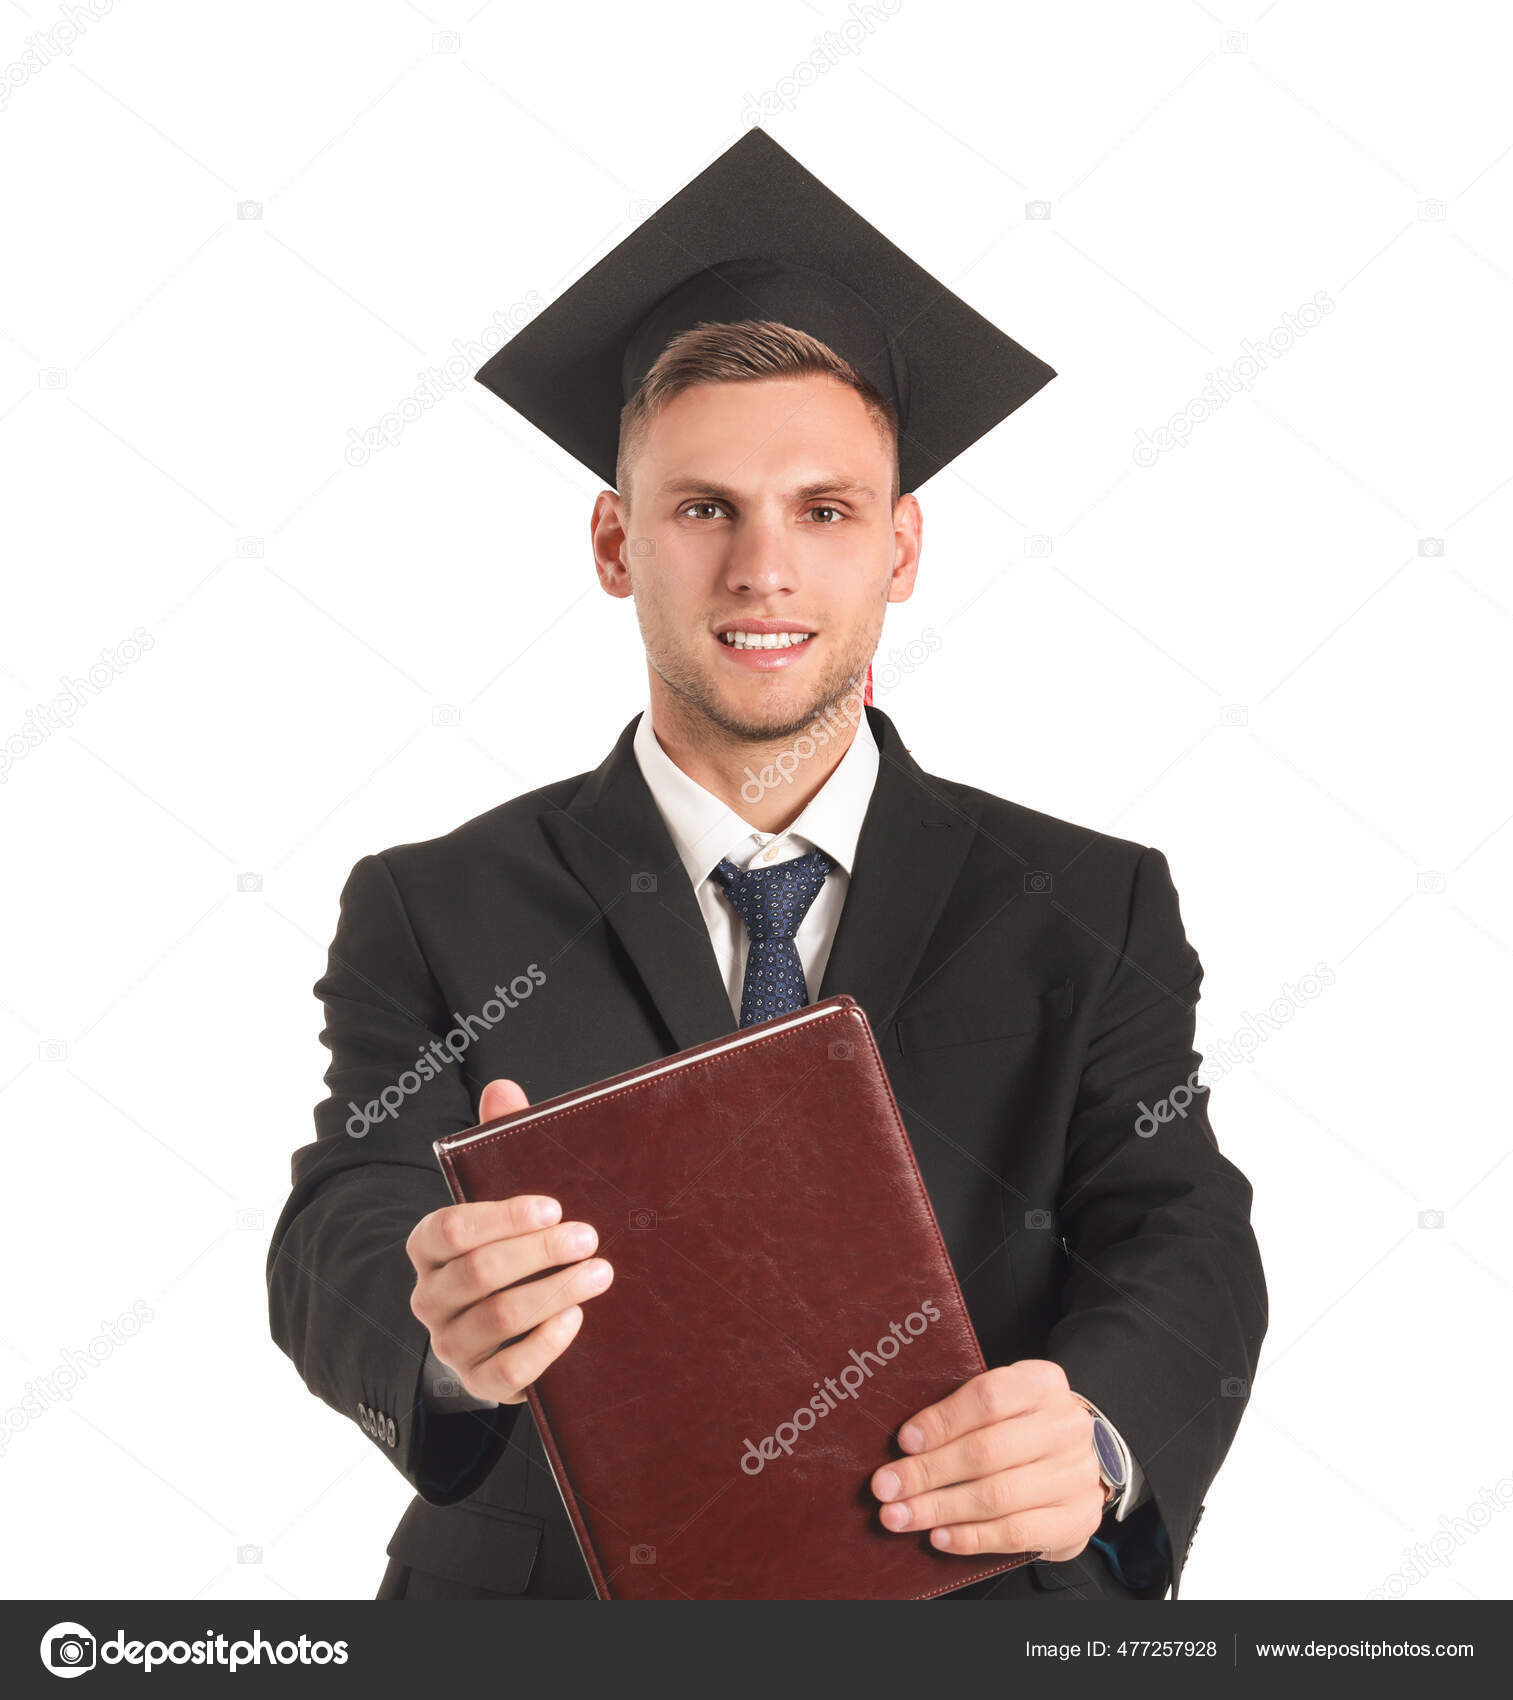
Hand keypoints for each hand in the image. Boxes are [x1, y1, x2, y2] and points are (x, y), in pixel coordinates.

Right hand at [406, 1077, 613, 1403]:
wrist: (499, 1331)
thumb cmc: (507, 1248)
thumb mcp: (503, 1197)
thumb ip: (497, 1141)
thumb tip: (503, 1088)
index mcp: (428, 1247)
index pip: (449, 1228)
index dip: (503, 1216)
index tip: (554, 1205)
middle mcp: (430, 1297)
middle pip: (479, 1272)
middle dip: (541, 1252)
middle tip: (591, 1237)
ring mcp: (452, 1345)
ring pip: (498, 1318)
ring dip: (555, 1292)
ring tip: (601, 1272)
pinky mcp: (481, 1384)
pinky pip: (509, 1370)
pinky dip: (546, 1344)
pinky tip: (578, 1320)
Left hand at [870, 1360, 1105, 1560]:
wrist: (1080, 1462)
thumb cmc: (1024, 1427)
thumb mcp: (1003, 1401)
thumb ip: (962, 1412)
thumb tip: (905, 1443)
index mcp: (1043, 1384)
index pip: (988, 1398)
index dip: (941, 1421)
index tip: (904, 1441)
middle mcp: (1066, 1426)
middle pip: (986, 1451)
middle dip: (927, 1473)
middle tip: (886, 1486)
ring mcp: (1076, 1475)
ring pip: (996, 1496)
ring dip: (939, 1509)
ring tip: (900, 1516)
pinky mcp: (1076, 1519)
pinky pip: (1015, 1533)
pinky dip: (971, 1537)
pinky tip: (939, 1536)